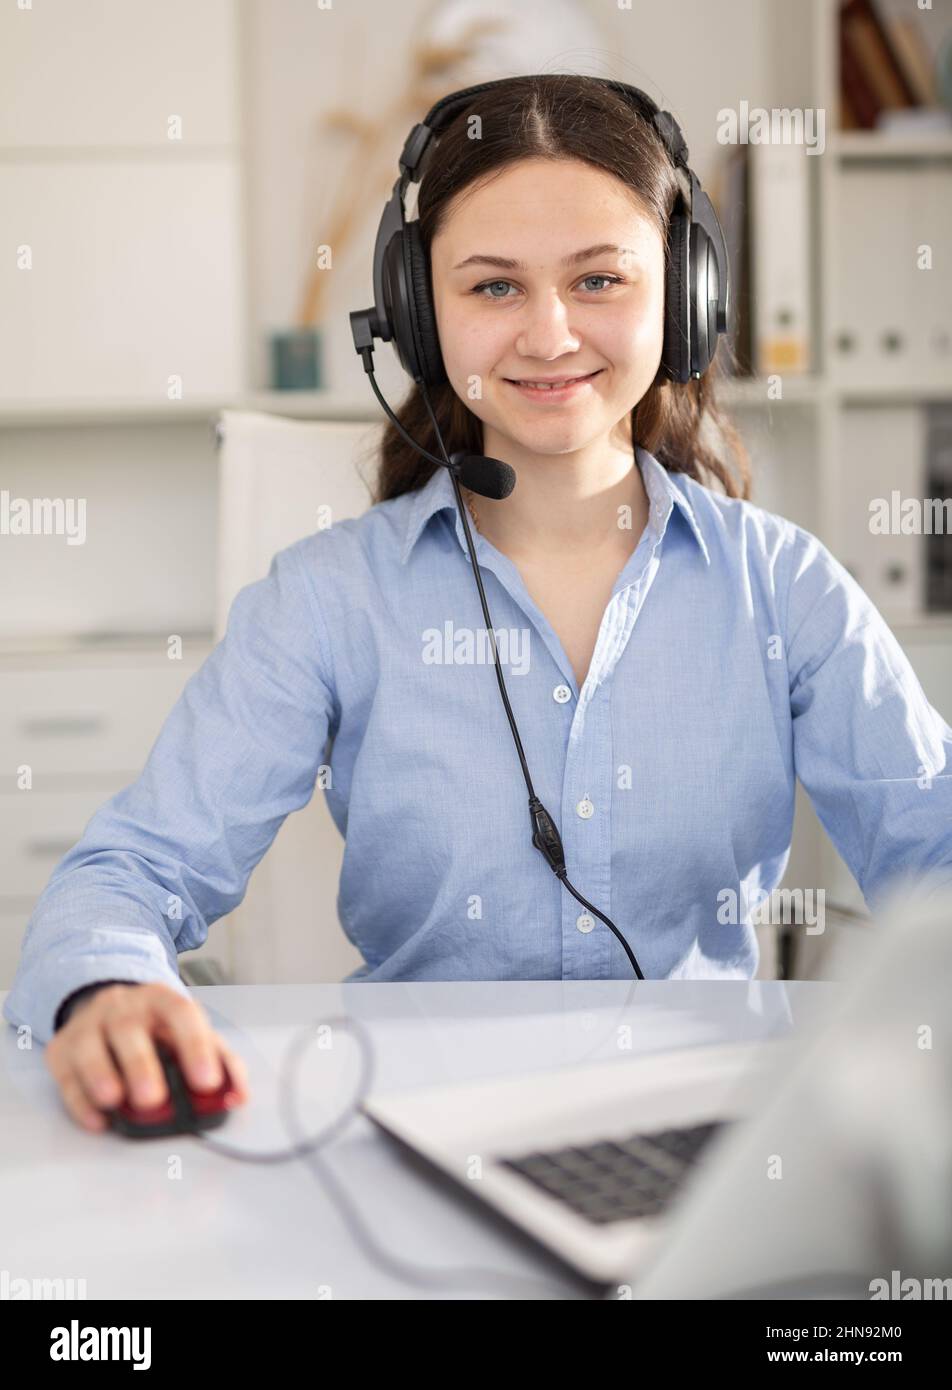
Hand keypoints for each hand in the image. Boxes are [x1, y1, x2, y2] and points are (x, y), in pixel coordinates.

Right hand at [44, 982, 249, 1131]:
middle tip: (154, 1099)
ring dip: (101, 1075)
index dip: (196, 1046)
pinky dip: (79, 1101)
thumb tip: (238, 1094)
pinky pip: (66, 1075)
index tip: (207, 1082)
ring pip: (89, 1046)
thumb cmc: (157, 1029)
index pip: (181, 1013)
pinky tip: (98, 1119)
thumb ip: (220, 1062)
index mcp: (161, 999)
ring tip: (116, 1102)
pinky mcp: (61, 1050)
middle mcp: (122, 1006)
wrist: (110, 1008)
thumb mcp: (191, 1034)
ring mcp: (88, 1025)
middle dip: (140, 1064)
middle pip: (128, 1028)